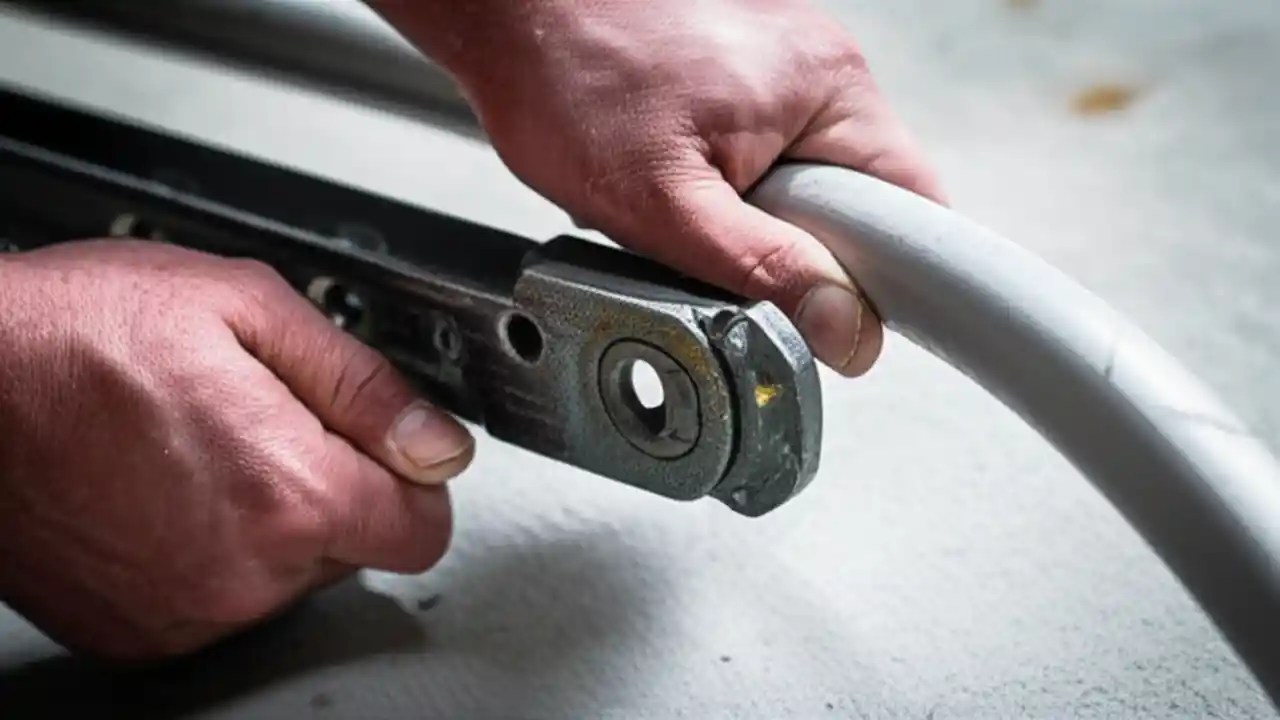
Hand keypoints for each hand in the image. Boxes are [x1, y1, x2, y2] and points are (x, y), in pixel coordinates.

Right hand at [0, 241, 472, 659]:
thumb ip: (362, 384)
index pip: (422, 529)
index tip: (382, 448)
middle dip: (331, 487)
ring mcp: (186, 613)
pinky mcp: (138, 633)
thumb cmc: (71, 334)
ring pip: (288, 577)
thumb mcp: (243, 308)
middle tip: (260, 421)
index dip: (411, 478)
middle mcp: (245, 575)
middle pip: (354, 549)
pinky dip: (210, 553)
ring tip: (199, 448)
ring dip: (269, 520)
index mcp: (289, 494)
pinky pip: (219, 599)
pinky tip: (164, 491)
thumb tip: (437, 442)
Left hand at [374, 0, 943, 375]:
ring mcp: (784, 67)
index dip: (882, 279)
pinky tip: (681, 182)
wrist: (509, 16)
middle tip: (725, 252)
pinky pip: (772, 158)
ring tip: (690, 209)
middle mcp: (819, 68)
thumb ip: (762, 270)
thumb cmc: (569, 77)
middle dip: (799, 248)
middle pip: (861, 200)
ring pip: (811, 185)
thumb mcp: (665, 204)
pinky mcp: (747, 77)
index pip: (912, 206)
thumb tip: (844, 327)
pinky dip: (734, 190)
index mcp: (827, 87)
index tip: (833, 318)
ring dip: (760, 221)